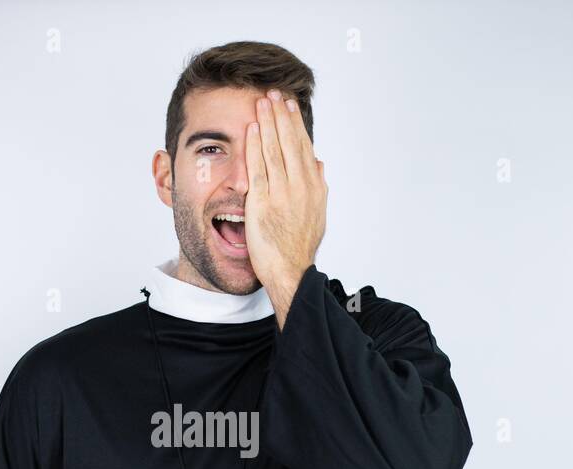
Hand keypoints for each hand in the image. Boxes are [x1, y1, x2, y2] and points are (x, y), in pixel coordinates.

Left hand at [244, 89, 327, 325]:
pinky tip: (253, 128)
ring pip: (276, 150)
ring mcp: (283, 194)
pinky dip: (256, 145)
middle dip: (282, 115)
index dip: (296, 125)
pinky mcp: (263, 203)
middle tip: (274, 92)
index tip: (289, 106)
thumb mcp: (317, 215)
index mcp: (315, 188)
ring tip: (262, 101)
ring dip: (269, 122)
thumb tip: (319, 163)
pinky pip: (259, 167)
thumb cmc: (300, 248)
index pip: (304, 148)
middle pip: (291, 142)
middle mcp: (301, 187)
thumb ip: (318, 187)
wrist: (291, 273)